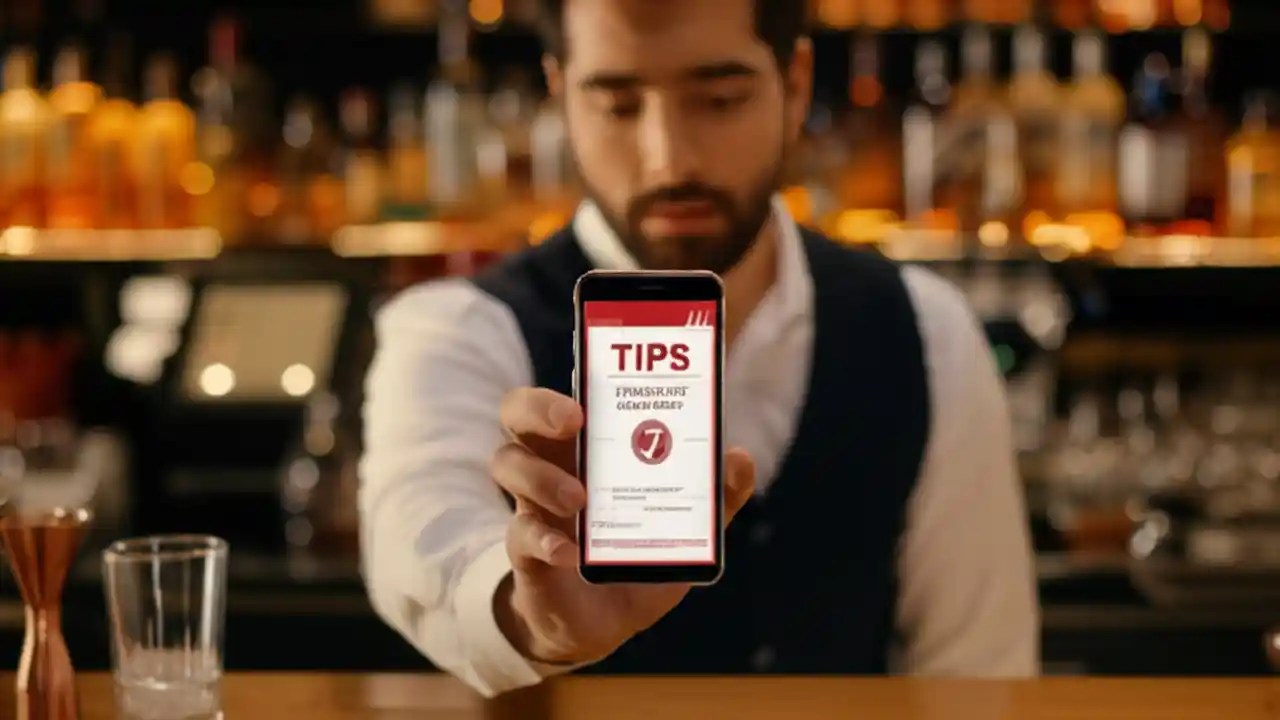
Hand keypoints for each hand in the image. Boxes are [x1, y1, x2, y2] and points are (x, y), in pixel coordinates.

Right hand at [491, 387, 754, 665]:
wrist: (604, 622)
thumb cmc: (638, 554)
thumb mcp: (685, 526)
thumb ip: (717, 495)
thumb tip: (740, 458)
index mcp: (586, 448)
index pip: (555, 399)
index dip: (561, 388)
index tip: (585, 398)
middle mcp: (550, 466)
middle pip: (516, 415)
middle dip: (537, 409)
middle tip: (572, 423)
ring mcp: (533, 507)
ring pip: (507, 465)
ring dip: (542, 477)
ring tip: (580, 501)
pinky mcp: (527, 553)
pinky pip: (519, 536)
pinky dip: (543, 542)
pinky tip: (569, 553)